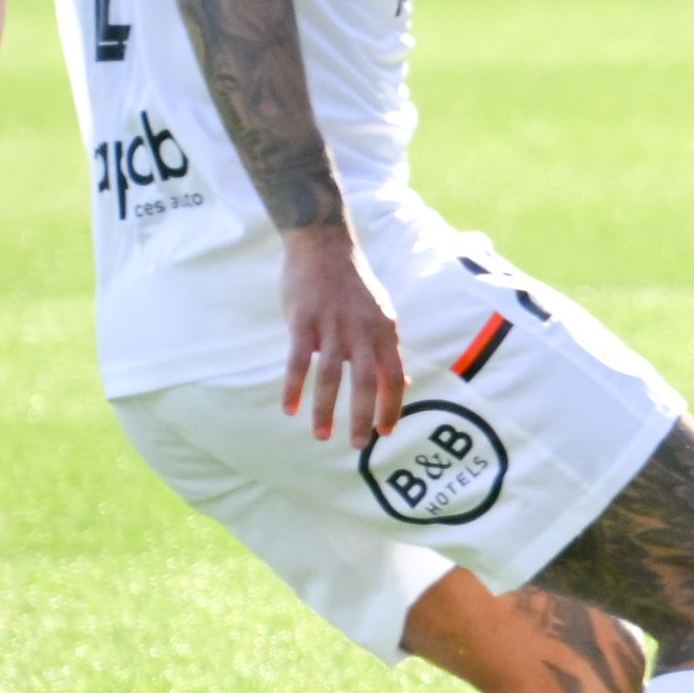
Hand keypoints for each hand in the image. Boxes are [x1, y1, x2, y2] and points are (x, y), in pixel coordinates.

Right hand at [276, 224, 406, 446]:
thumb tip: (404, 382)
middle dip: (363, 417)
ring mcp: (332, 326)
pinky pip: (298, 361)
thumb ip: (388, 349)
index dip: (391, 406)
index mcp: (385, 331)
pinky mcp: (303, 322)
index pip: (394, 376)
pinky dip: (294, 387)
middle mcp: (363, 331)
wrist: (324, 246)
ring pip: (331, 377)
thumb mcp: (381, 315)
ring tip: (322, 435)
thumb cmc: (353, 286)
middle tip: (358, 445)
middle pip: (366, 383)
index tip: (386, 432)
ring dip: (325, 410)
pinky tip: (289, 409)